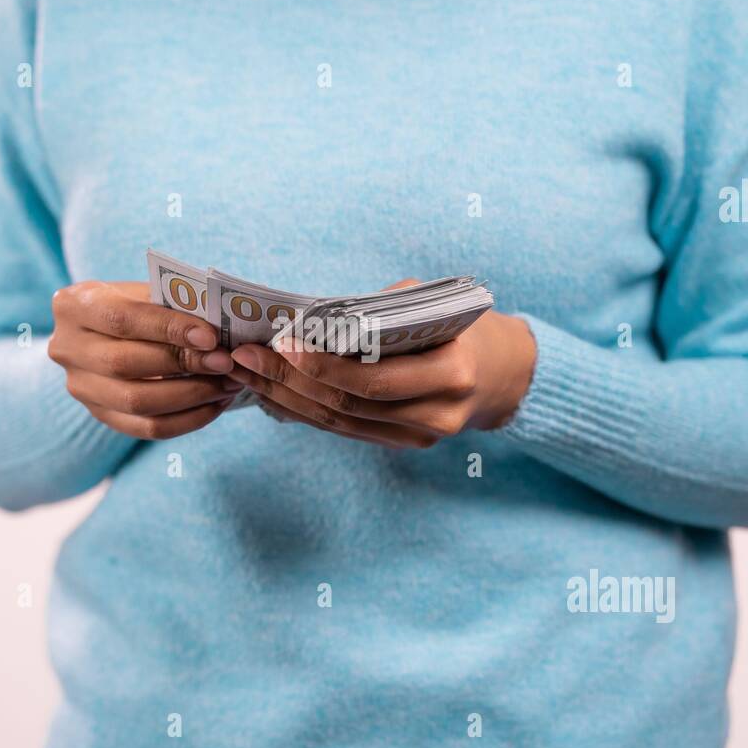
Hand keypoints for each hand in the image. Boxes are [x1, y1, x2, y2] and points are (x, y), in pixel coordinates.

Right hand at [48, 281, 241, 438]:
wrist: (106, 331)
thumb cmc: (134, 304)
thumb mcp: (145, 292)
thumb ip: (172, 305)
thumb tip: (218, 330)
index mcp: (73, 306)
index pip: (122, 320)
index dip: (169, 329)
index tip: (211, 337)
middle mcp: (66, 349)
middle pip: (126, 365)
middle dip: (184, 365)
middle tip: (227, 363)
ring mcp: (79, 387)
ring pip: (137, 402)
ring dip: (191, 396)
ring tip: (228, 384)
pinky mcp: (99, 415)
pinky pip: (146, 429)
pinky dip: (187, 419)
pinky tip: (215, 405)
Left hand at [227, 284, 536, 448]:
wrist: (504, 373)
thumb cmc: (461, 325)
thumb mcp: (431, 304)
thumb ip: (382, 312)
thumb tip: (315, 319)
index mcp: (450, 373)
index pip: (372, 379)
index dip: (321, 365)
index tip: (280, 343)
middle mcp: (437, 414)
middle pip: (347, 405)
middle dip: (288, 381)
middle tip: (243, 357)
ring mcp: (420, 436)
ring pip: (339, 423)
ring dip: (286, 398)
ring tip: (246, 372)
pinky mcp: (404, 442)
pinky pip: (346, 429)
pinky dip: (305, 410)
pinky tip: (272, 391)